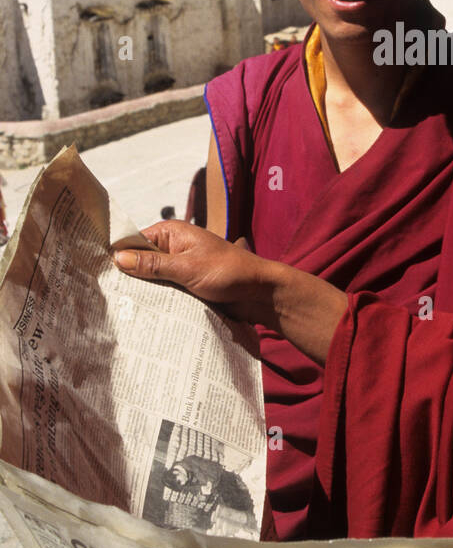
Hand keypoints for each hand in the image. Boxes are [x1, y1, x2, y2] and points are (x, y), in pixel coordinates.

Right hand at [113, 220, 269, 327]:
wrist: (259, 293)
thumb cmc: (228, 272)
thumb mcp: (187, 268)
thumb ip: (153, 265)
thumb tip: (118, 258)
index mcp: (172, 233)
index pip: (134, 241)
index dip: (118, 256)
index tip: (97, 274)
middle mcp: (173, 247)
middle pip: (140, 262)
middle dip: (128, 277)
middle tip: (104, 298)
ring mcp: (179, 267)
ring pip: (152, 279)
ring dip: (143, 292)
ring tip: (119, 309)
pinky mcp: (186, 285)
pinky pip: (165, 291)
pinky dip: (157, 300)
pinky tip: (141, 314)